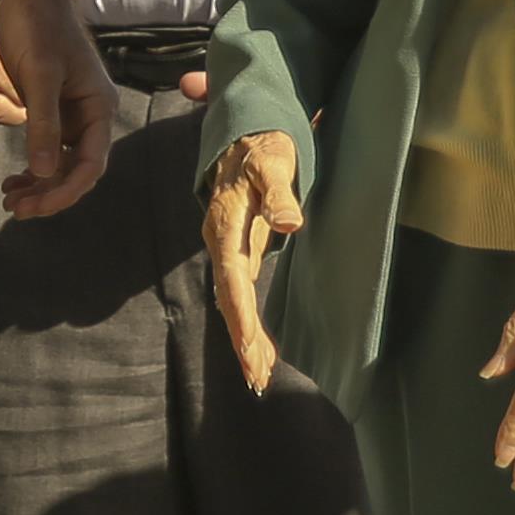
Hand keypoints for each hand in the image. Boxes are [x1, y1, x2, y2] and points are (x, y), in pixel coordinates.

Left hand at [0, 0, 114, 220]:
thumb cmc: (36, 26)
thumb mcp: (39, 74)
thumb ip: (44, 124)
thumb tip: (46, 173)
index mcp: (99, 106)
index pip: (91, 164)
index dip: (66, 191)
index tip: (36, 207)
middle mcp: (91, 113)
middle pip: (78, 169)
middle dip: (50, 192)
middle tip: (15, 209)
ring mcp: (71, 110)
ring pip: (62, 161)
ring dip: (41, 183)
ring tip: (11, 199)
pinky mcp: (51, 104)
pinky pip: (49, 146)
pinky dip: (34, 164)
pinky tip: (15, 177)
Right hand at [205, 128, 302, 393]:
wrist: (243, 134)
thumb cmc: (262, 146)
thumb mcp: (273, 163)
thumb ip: (280, 193)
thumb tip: (292, 224)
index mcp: (226, 225)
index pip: (233, 278)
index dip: (241, 315)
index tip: (250, 347)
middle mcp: (222, 243)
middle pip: (230, 300)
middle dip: (243, 340)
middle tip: (257, 379)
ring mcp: (229, 250)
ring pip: (234, 302)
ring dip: (246, 339)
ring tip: (259, 377)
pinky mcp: (239, 252)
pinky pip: (240, 294)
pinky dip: (248, 323)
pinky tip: (258, 347)